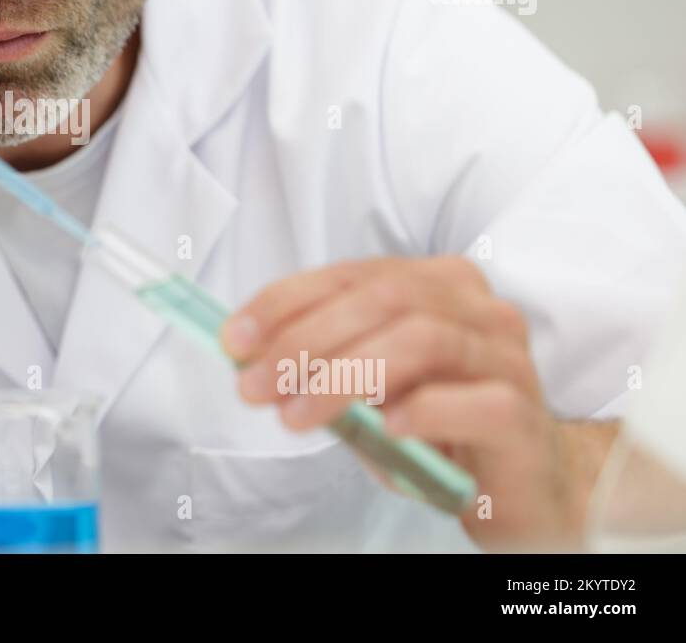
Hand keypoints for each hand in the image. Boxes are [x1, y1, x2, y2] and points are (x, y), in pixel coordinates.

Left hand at [218, 255, 601, 548]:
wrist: (520, 483)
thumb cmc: (436, 426)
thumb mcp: (366, 387)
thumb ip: (320, 363)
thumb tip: (247, 354)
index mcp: (438, 283)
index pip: (350, 275)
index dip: (286, 303)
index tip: (234, 339)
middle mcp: (478, 308)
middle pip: (384, 300)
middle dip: (305, 341)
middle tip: (257, 386)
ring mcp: (507, 357)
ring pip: (421, 341)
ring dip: (345, 377)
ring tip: (298, 416)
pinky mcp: (523, 414)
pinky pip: (472, 401)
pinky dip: (420, 411)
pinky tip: (383, 429)